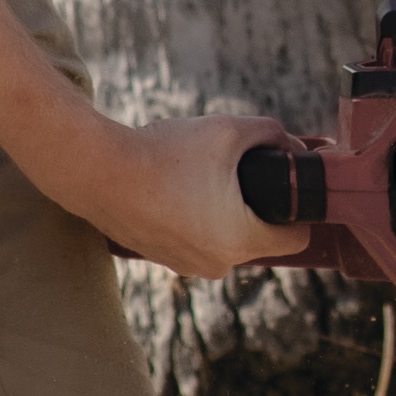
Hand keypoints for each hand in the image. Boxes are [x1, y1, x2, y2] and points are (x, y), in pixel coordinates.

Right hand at [92, 110, 313, 276]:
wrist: (97, 171)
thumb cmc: (166, 152)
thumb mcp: (229, 130)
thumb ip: (274, 135)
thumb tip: (296, 148)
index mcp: (241, 241)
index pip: (298, 238)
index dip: (298, 209)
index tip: (283, 183)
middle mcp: (217, 264)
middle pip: (260, 236)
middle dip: (256, 204)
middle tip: (235, 169)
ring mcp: (186, 266)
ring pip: (226, 237)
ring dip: (224, 211)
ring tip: (202, 176)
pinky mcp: (162, 259)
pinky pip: (196, 239)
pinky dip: (195, 217)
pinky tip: (179, 187)